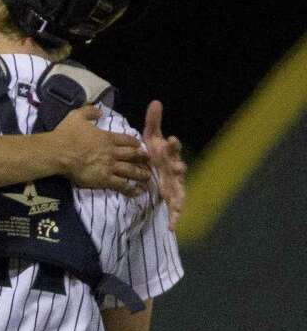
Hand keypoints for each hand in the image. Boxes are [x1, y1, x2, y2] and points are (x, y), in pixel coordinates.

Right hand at [54, 105, 149, 194]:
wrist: (59, 152)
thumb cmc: (66, 134)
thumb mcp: (77, 116)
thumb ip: (90, 112)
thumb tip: (99, 111)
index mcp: (107, 137)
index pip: (127, 140)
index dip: (135, 143)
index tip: (140, 146)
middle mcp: (112, 152)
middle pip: (133, 155)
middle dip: (143, 158)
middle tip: (149, 161)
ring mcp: (109, 166)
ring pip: (130, 170)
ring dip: (140, 174)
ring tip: (147, 178)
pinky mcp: (103, 179)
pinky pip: (120, 184)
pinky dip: (130, 189)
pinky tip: (136, 192)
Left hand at [143, 100, 186, 229]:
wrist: (152, 169)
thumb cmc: (154, 153)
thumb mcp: (151, 138)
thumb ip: (153, 122)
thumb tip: (155, 102)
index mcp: (170, 155)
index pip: (173, 148)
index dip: (173, 144)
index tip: (170, 139)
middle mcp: (175, 169)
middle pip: (179, 168)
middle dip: (179, 168)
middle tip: (178, 168)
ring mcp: (174, 184)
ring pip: (180, 191)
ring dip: (179, 198)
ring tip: (178, 206)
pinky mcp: (171, 198)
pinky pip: (174, 209)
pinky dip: (174, 218)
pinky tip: (171, 227)